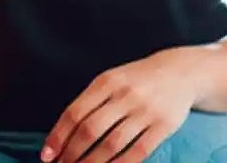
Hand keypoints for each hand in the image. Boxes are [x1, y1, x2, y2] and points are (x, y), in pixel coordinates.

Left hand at [40, 47, 203, 162]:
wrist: (180, 72)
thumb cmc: (136, 80)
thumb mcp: (110, 80)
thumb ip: (89, 102)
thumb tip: (62, 135)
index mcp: (106, 82)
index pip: (75, 112)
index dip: (58, 136)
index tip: (47, 155)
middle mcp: (124, 94)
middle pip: (90, 130)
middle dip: (72, 154)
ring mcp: (145, 110)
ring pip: (112, 144)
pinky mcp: (164, 125)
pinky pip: (138, 151)